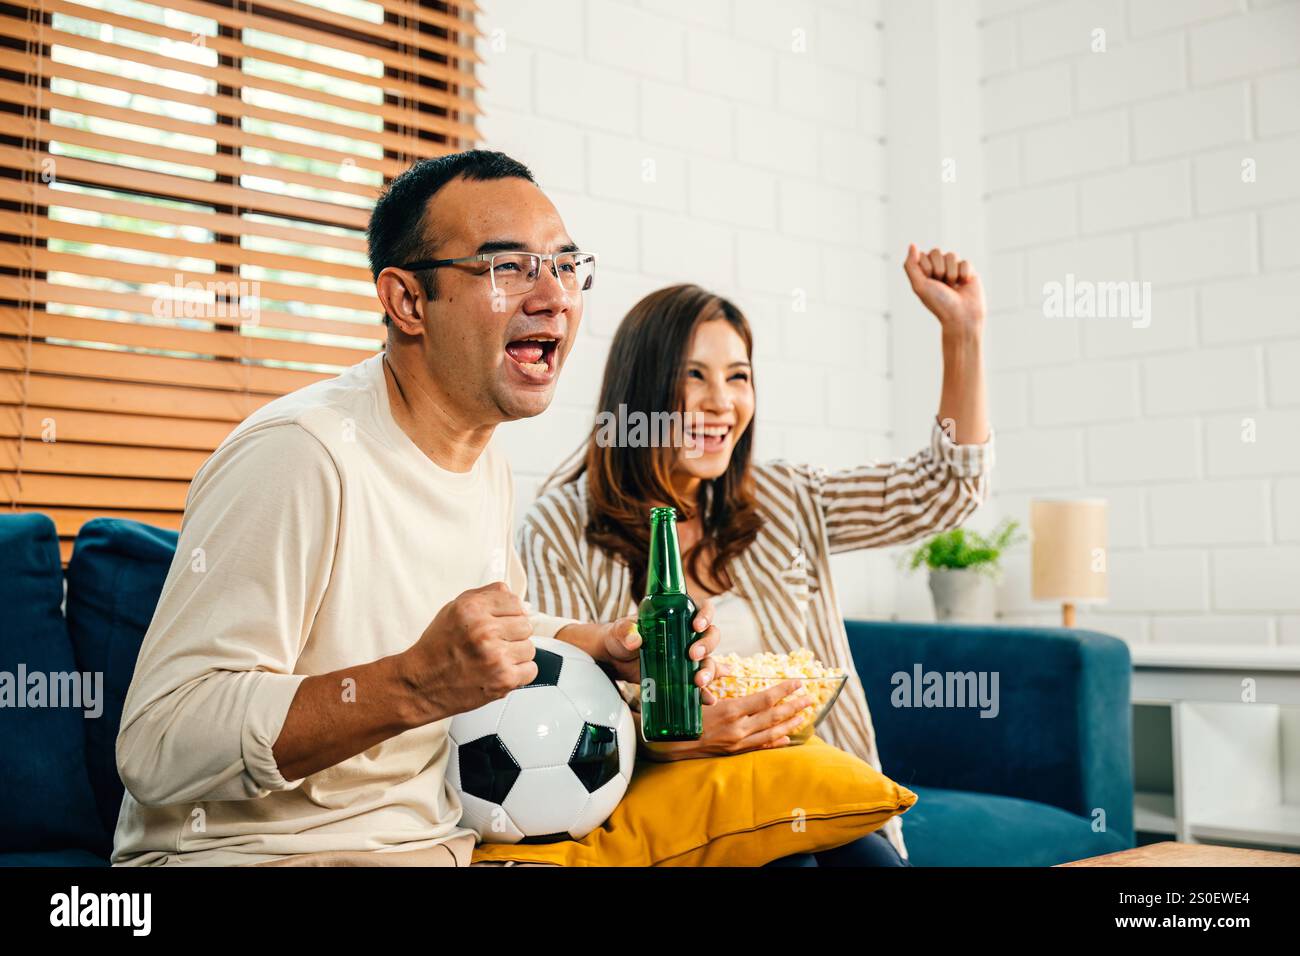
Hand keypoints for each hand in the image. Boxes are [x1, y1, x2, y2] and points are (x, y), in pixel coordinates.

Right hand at [399, 581, 535, 718]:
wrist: (420, 684)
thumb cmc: (437, 647)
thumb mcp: (454, 609)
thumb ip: (486, 595)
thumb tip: (516, 596)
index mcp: (472, 608)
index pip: (515, 602)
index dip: (509, 614)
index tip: (499, 623)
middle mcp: (484, 630)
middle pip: (525, 625)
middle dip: (512, 634)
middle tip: (494, 643)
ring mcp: (495, 656)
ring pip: (529, 648)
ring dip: (515, 655)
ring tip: (494, 659)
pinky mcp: (503, 679)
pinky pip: (531, 670)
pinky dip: (518, 673)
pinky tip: (499, 672)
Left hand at [597, 595, 725, 703]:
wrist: (613, 659)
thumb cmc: (620, 636)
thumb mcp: (621, 629)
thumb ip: (626, 631)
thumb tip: (634, 640)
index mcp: (678, 616)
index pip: (702, 608)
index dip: (706, 615)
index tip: (697, 626)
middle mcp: (687, 635)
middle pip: (711, 636)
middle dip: (706, 646)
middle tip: (693, 655)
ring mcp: (686, 657)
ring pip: (708, 660)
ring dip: (709, 670)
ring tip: (698, 681)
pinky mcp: (682, 676)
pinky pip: (699, 683)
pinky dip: (705, 692)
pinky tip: (708, 699)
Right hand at [641, 679, 813, 760]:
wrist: (663, 745)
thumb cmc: (677, 715)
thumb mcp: (697, 695)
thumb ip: (719, 688)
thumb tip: (731, 675)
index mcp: (730, 712)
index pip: (765, 699)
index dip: (784, 690)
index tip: (799, 681)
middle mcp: (737, 730)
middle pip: (773, 717)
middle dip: (794, 706)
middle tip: (810, 697)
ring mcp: (736, 744)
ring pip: (771, 733)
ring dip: (790, 723)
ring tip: (805, 715)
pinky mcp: (732, 754)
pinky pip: (759, 747)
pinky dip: (775, 742)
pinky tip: (787, 738)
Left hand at [903, 243, 985, 338]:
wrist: (961, 316)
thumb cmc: (938, 303)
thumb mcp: (919, 286)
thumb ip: (911, 265)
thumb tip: (912, 244)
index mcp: (924, 272)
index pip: (922, 255)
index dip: (926, 269)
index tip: (929, 283)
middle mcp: (938, 268)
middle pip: (936, 251)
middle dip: (938, 270)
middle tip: (942, 285)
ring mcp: (953, 268)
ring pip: (951, 255)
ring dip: (951, 273)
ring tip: (952, 287)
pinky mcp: (968, 270)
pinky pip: (964, 262)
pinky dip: (963, 274)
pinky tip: (964, 285)